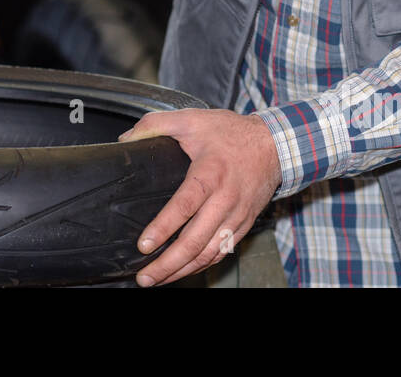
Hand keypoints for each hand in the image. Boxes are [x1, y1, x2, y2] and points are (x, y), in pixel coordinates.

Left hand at [118, 109, 281, 286]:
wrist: (275, 145)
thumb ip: (156, 124)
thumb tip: (125, 139)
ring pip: (208, 253)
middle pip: (195, 241)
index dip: (163, 228)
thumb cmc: (231, 132)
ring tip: (157, 280)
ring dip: (182, 270)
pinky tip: (183, 271)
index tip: (143, 245)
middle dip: (167, 264)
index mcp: (210, 174)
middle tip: (144, 277)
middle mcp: (225, 200)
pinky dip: (202, 266)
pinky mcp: (243, 225)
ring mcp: (236, 216)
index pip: (184, 207)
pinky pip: (221, 252)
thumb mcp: (192, 119)